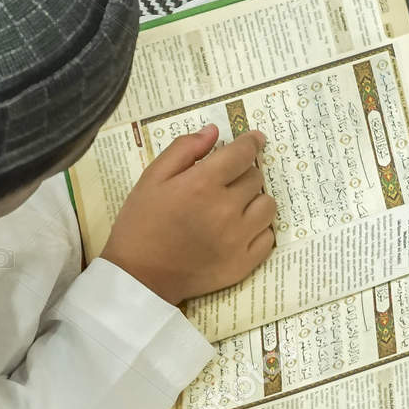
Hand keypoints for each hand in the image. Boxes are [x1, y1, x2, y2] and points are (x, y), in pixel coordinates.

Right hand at [100, 125, 276, 304]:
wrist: (140, 276)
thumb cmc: (141, 224)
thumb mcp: (152, 177)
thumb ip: (183, 149)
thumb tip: (213, 131)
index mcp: (203, 184)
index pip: (243, 154)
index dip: (251, 142)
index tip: (255, 139)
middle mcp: (227, 209)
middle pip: (255, 178)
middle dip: (243, 173)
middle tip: (227, 181)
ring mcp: (239, 239)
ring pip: (268, 206)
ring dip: (255, 200)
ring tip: (236, 205)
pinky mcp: (244, 263)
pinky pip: (268, 236)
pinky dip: (259, 229)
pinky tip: (240, 229)